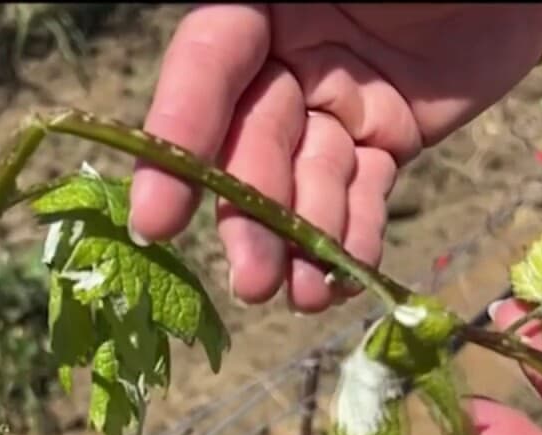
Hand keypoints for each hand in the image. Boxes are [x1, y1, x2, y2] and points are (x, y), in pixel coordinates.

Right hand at [128, 4, 541, 311]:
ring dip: (300, 243)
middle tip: (252, 282)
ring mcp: (335, 105)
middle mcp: (285, 61)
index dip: (179, 136)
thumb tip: (248, 60)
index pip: (207, 68)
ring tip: (302, 298)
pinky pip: (363, 192)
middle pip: (254, 144)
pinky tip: (346, 278)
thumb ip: (292, 11)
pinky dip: (355, 235)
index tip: (157, 217)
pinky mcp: (384, 137)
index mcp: (263, 8)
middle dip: (250, 216)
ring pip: (305, 181)